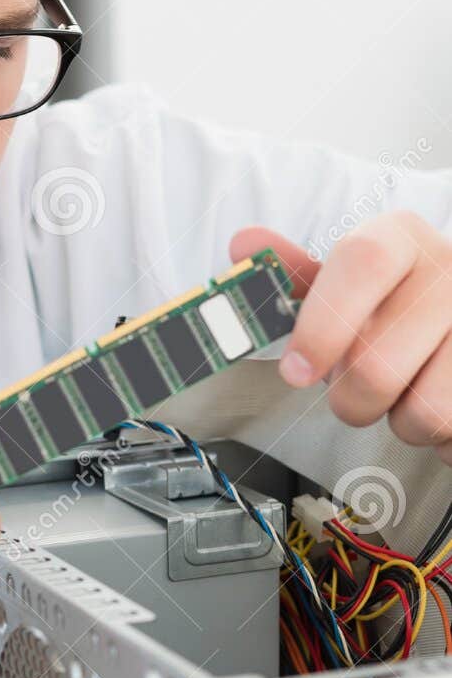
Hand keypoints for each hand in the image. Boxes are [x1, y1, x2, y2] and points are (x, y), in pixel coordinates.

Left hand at [230, 215, 451, 463]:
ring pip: (424, 411)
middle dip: (351, 399)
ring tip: (409, 393)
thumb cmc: (396, 312)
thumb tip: (245, 244)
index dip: (320, 324)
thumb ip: (295, 276)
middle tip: (356, 390)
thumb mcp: (346, 289)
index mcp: (402, 239)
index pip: (362, 263)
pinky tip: (441, 403)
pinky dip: (439, 438)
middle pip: (377, 362)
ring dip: (402, 422)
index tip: (296, 372)